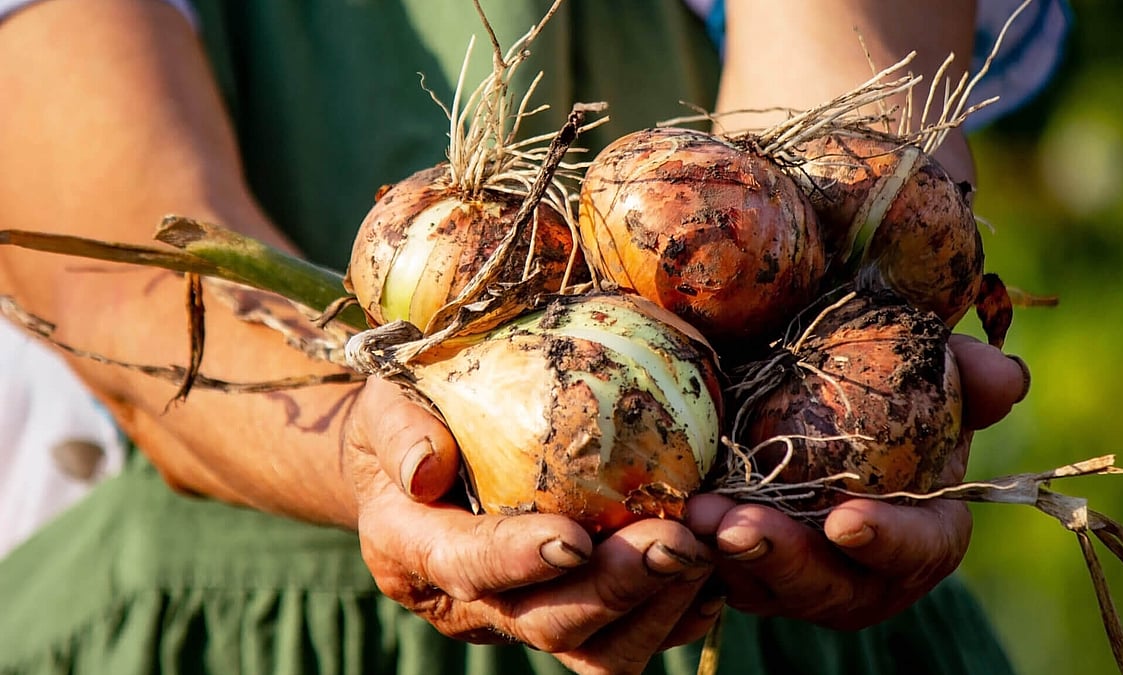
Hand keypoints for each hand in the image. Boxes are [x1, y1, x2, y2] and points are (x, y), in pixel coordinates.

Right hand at [341, 376, 717, 674]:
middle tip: (676, 541)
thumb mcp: (387, 402)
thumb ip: (399, 427)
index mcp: (410, 548)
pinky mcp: (568, 616)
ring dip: (657, 607)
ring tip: (705, 550)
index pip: (463, 566)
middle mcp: (465, 601)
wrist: (418, 456)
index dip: (517, 561)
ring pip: (593, 650)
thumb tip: (426, 466)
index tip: (573, 540)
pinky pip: (626, 641)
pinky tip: (715, 570)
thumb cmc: (408, 411)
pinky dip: (676, 616)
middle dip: (615, 588)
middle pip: (543, 622)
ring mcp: (520, 615)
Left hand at [687, 335, 1029, 628]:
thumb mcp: (919, 362)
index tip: (846, 518)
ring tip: (694, 517)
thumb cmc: (875, 378)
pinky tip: (667, 521)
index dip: (891, 542)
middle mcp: (864, 569)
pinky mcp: (745, 570)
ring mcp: (801, 577)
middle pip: (833, 588)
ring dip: (730, 559)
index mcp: (924, 526)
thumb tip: (1005, 380)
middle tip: (739, 528)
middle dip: (787, 562)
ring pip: (767, 589)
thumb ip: (965, 368)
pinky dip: (695, 555)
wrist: (806, 386)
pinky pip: (720, 576)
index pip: (923, 549)